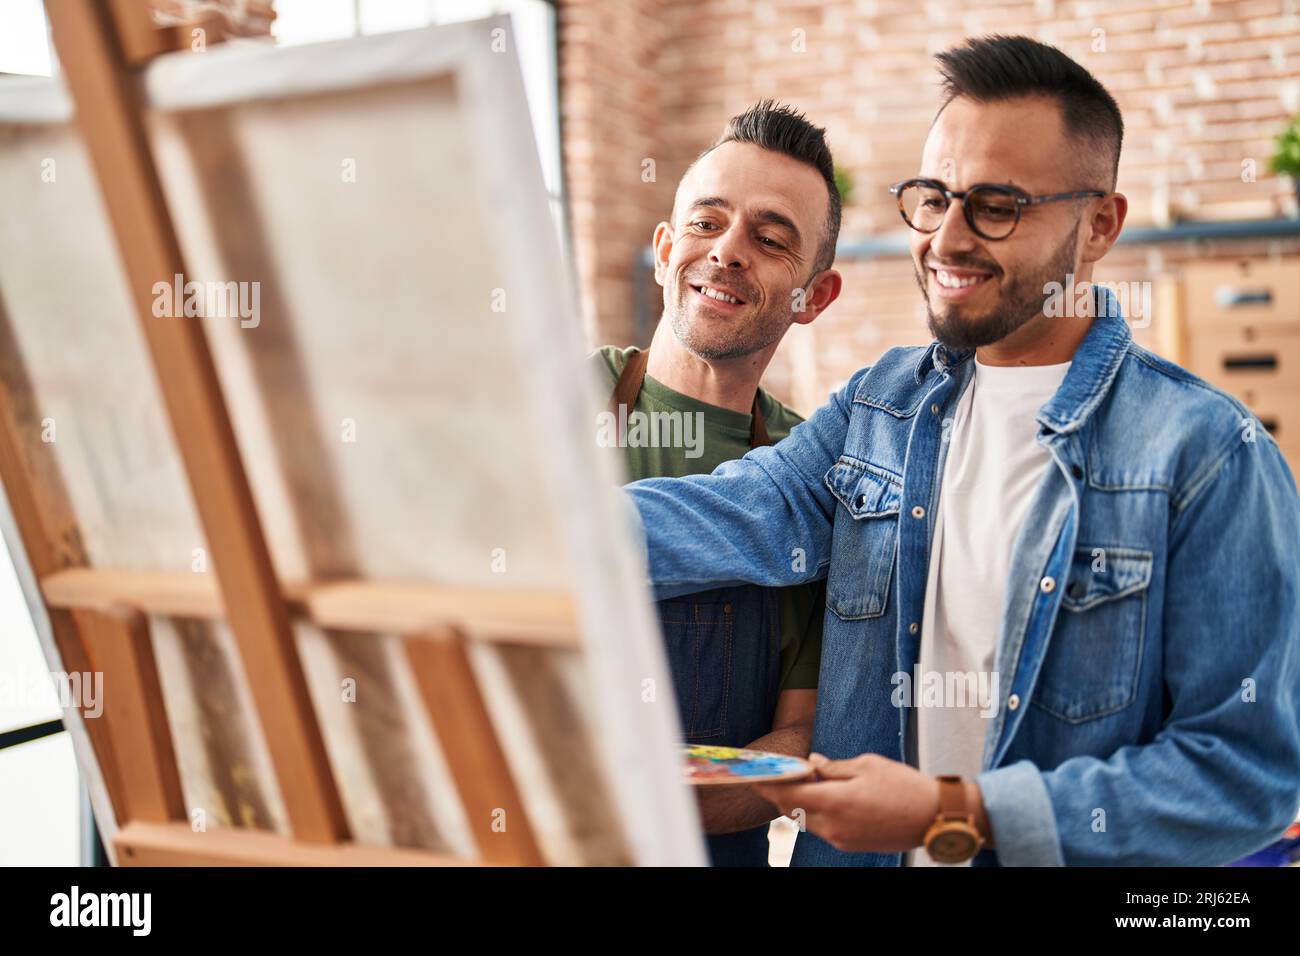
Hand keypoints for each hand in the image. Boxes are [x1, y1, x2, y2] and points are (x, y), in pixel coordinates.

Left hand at [753, 752, 941, 852]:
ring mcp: (842, 838)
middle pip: (792, 809)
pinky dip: (814, 811)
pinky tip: (821, 796)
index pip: (789, 793)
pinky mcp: (850, 844)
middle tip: (774, 774)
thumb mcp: (867, 765)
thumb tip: (812, 763)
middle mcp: (834, 825)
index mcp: (836, 801)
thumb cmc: (905, 786)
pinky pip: (822, 827)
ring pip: (806, 820)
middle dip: (780, 792)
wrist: (934, 818)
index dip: (770, 782)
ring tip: (800, 781)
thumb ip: (834, 767)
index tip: (756, 773)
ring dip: (798, 802)